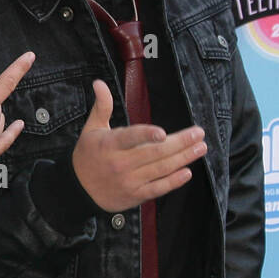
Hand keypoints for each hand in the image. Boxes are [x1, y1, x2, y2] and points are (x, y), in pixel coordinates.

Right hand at [71, 80, 204, 212]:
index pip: (129, 138)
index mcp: (109, 145)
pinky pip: (158, 188)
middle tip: (199, 133)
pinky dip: (173, 181)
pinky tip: (187, 172)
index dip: (145, 135)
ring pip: (160, 169)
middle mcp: (120, 164)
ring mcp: (129, 181)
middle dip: (180, 143)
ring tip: (200, 148)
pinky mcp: (135, 195)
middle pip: (154, 153)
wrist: (78, 190)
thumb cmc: (87, 154)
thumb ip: (101, 106)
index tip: (162, 133)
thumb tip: (99, 82)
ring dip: (183, 158)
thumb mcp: (91, 129)